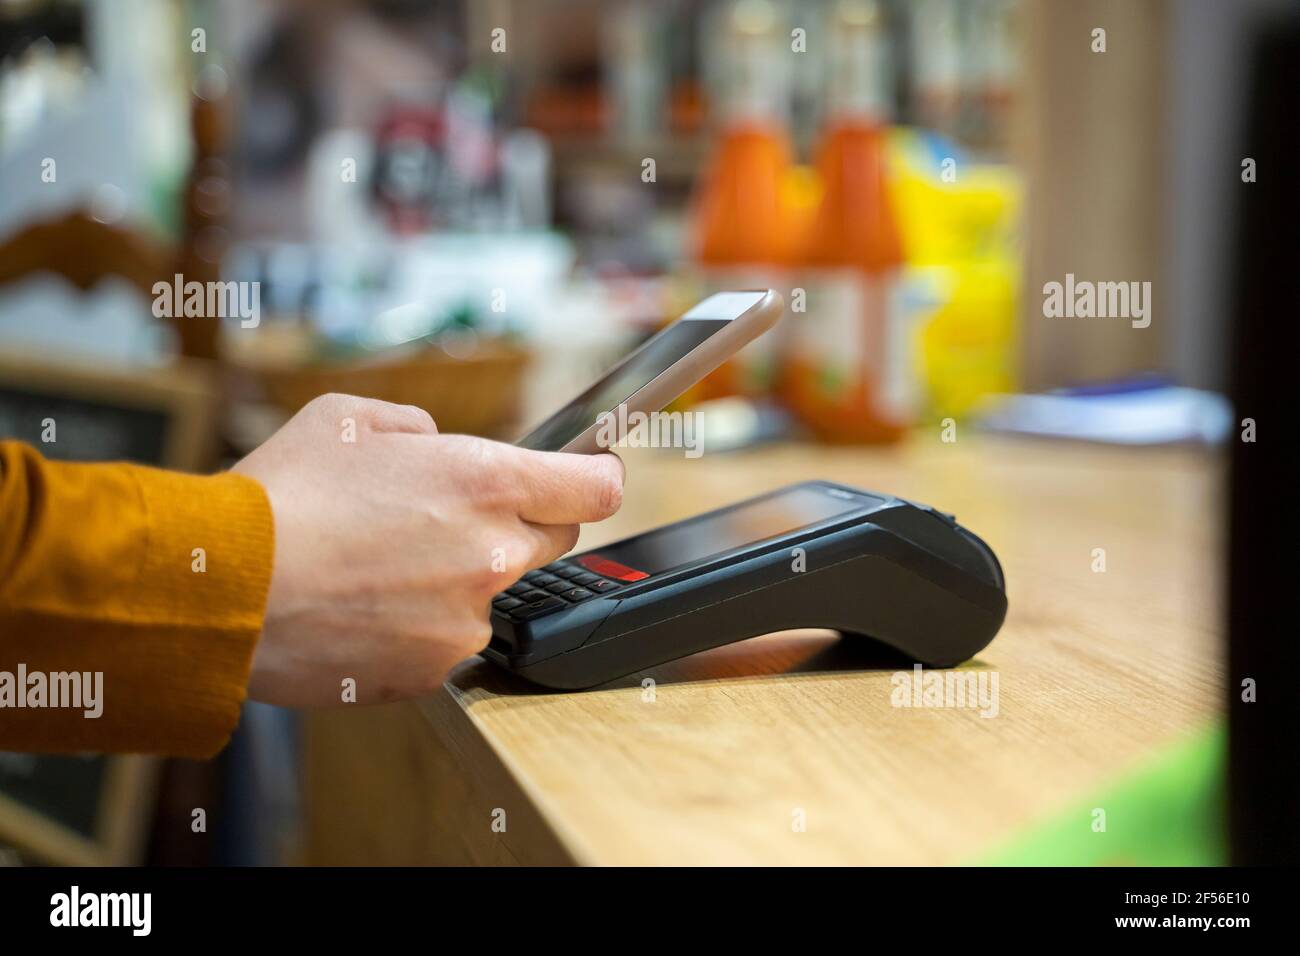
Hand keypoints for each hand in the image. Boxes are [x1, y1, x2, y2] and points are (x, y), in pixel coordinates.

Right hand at [231, 394, 623, 706]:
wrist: (222, 589)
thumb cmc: (281, 496)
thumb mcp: (351, 418)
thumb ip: (419, 427)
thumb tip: (438, 444)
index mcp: (485, 481)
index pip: (596, 488)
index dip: (597, 478)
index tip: (591, 475)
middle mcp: (492, 553)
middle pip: (552, 540)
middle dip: (516, 524)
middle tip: (449, 517)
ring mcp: (466, 618)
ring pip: (494, 593)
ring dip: (459, 578)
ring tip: (382, 564)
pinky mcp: (435, 668)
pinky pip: (449, 639)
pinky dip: (421, 624)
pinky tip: (366, 605)